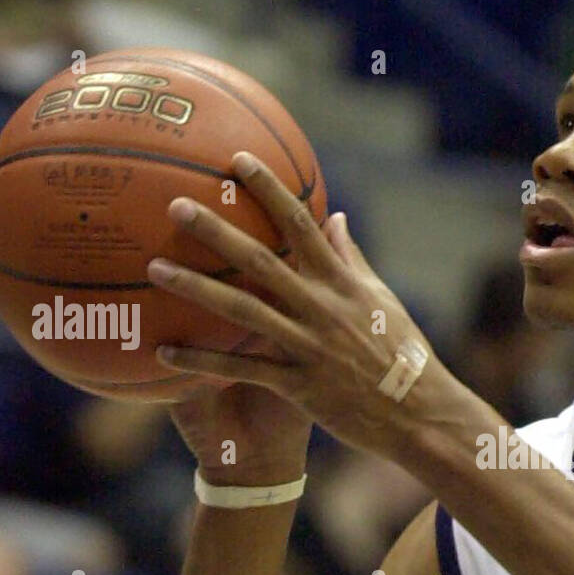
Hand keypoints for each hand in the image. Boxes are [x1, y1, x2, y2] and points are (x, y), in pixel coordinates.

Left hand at [146, 153, 465, 464]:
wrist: (419, 414)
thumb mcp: (382, 300)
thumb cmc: (402, 354)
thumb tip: (335, 217)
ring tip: (154, 268)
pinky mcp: (299, 387)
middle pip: (261, 261)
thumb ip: (351, 259)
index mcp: (343, 283)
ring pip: (243, 311)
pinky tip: (164, 353)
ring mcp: (309, 347)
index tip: (238, 159)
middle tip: (176, 204)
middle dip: (217, 230)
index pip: (302, 225)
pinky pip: (242, 370)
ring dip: (196, 288)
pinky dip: (201, 361)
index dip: (270, 189)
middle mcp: (322, 308)